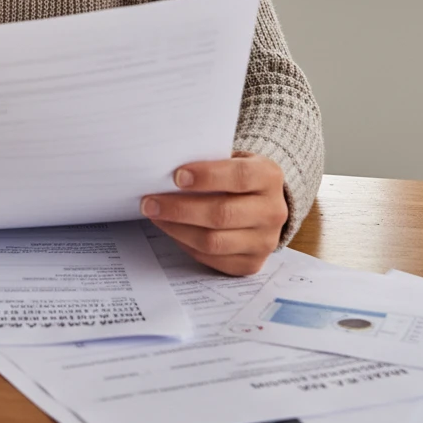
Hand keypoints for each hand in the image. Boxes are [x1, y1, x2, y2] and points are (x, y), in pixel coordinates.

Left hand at [140, 151, 288, 275]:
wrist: (263, 202)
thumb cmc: (235, 174)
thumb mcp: (232, 159)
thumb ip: (207, 161)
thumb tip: (164, 168)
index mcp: (269, 177)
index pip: (239, 177)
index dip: (206, 176)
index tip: (176, 176)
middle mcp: (272, 212)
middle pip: (222, 214)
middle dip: (180, 208)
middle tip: (149, 201)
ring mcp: (264, 241)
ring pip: (214, 241)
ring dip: (177, 229)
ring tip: (155, 215)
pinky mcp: (251, 263)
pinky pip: (212, 258)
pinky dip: (185, 243)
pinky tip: (170, 229)